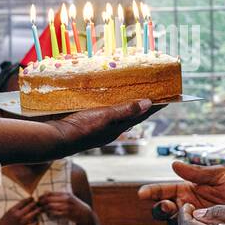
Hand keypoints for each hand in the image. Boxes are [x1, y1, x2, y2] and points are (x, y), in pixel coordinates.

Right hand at [0, 197, 40, 224]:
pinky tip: (37, 220)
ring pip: (34, 215)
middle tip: (38, 203)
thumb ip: (16, 207)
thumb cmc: (4, 222)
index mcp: (13, 210)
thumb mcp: (8, 212)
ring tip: (39, 210)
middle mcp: (17, 216)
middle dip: (35, 204)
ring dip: (38, 211)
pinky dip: (37, 222)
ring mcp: (21, 223)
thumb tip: (27, 202)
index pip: (24, 201)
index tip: (33, 198)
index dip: (30, 199)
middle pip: (30, 207)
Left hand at [37, 190, 90, 223]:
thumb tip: (45, 192)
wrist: (85, 214)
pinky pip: (54, 214)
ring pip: (50, 207)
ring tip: (42, 210)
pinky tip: (48, 214)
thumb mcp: (69, 197)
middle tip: (38, 205)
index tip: (38, 199)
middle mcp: (66, 200)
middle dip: (41, 203)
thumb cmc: (75, 205)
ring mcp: (66, 207)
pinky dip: (50, 214)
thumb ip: (58, 194)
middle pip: (49, 200)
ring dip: (44, 209)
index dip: (42, 196)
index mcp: (66, 194)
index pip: (50, 193)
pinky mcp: (66, 214)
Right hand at [45, 98, 163, 155]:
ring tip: (131, 86)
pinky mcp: (84, 117)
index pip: (142, 114)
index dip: (156, 105)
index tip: (171, 96)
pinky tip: (103, 93)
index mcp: (117, 127)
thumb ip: (125, 111)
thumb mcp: (106, 118)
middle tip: (153, 87)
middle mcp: (109, 126)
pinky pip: (100, 106)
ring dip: (123, 98)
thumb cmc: (81, 129)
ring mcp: (96, 122)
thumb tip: (148, 102)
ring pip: (115, 108)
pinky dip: (106, 98)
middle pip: (130, 110)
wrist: (53, 138)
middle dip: (142, 100)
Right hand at [139, 161, 224, 222]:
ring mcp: (192, 222)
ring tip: (178, 217)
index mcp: (186, 190)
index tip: (142, 193)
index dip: (152, 192)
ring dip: (172, 221)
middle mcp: (185, 207)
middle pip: (162, 210)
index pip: (164, 191)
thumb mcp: (220, 176)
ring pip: (173, 224)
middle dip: (159, 208)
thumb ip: (198, 173)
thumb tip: (174, 164)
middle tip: (165, 207)